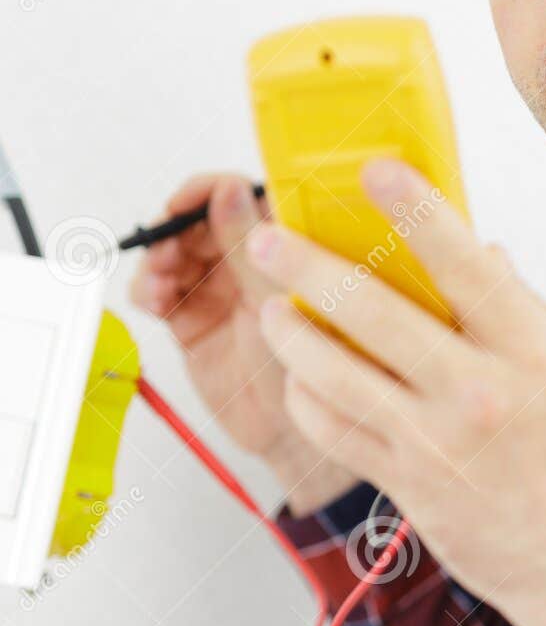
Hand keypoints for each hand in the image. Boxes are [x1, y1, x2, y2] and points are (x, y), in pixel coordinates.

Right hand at [127, 173, 357, 513]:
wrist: (295, 435)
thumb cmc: (317, 373)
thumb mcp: (284, 303)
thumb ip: (251, 248)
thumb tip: (230, 191)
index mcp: (285, 246)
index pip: (243, 196)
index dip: (211, 190)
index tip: (189, 200)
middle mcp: (250, 262)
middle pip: (198, 220)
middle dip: (176, 228)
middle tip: (167, 245)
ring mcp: (219, 289)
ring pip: (173, 253)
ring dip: (158, 258)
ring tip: (162, 278)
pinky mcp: (191, 318)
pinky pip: (157, 291)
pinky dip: (148, 289)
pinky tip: (156, 300)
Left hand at [248, 156, 545, 625]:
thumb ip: (527, 317)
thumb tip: (483, 259)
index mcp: (531, 353)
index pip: (464, 263)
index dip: (413, 210)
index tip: (373, 171)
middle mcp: (478, 392)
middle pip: (373, 313)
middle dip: (308, 267)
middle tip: (268, 238)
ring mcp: (435, 443)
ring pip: (334, 373)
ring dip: (290, 333)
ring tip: (270, 308)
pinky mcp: (407, 486)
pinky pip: (335, 431)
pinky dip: (307, 396)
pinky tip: (299, 376)